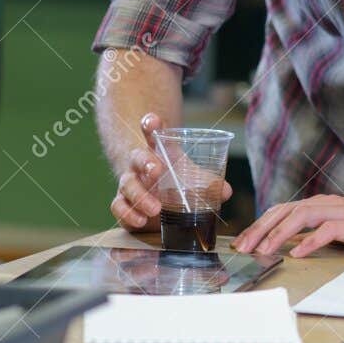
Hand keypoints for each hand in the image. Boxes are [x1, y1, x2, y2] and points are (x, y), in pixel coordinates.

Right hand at [109, 112, 231, 230]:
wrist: (157, 199)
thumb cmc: (177, 181)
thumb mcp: (194, 178)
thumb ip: (209, 182)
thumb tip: (224, 191)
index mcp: (159, 151)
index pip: (153, 134)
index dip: (151, 125)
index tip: (152, 121)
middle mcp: (140, 165)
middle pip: (138, 157)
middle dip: (146, 162)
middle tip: (157, 171)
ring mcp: (129, 183)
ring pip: (127, 184)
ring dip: (140, 195)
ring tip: (155, 208)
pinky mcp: (123, 203)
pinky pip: (118, 206)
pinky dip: (128, 214)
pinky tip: (140, 220)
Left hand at [233, 192, 343, 257]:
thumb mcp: (335, 230)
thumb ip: (311, 233)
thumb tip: (281, 245)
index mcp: (321, 204)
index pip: (283, 209)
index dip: (260, 224)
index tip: (242, 242)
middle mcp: (328, 204)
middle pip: (287, 210)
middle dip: (262, 228)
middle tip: (243, 247)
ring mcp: (343, 212)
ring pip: (304, 216)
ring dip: (281, 233)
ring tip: (264, 248)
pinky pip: (330, 230)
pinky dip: (312, 240)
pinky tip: (298, 252)